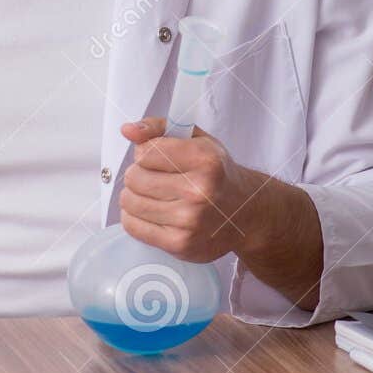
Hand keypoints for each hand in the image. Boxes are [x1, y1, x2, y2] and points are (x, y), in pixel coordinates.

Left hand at [117, 118, 260, 262]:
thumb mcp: (196, 140)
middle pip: (134, 177)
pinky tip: (151, 212)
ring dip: (133, 196)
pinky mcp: (179, 244)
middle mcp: (199, 191)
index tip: (156, 156)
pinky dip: (134, 217)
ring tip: (153, 194)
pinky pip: (132, 226)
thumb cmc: (217, 174)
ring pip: (129, 201)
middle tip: (154, 177)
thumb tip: (127, 130)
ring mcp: (189, 221)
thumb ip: (159, 129)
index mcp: (205, 160)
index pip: (146, 151)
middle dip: (138, 174)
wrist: (244, 213)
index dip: (145, 152)